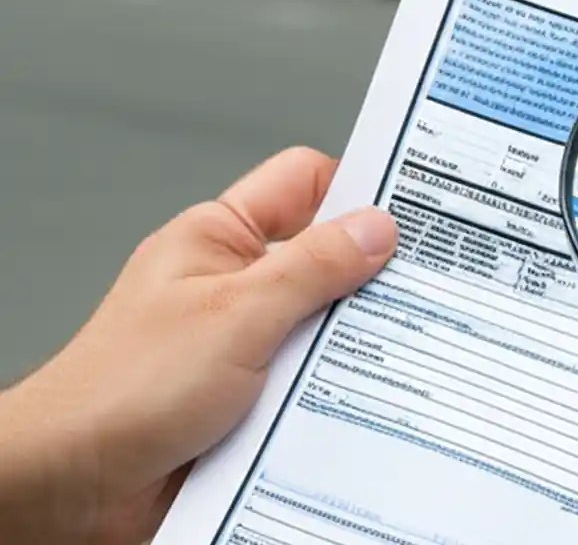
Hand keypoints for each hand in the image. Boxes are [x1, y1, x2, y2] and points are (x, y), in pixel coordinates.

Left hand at [0, 148, 397, 544]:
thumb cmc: (123, 388)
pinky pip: (309, 377)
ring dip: (347, 344)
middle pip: (323, 256)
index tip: (412, 211)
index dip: (357, 189)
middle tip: (417, 289)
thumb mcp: (238, 313)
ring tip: (382, 354)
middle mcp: (230, 282)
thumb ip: (313, 267)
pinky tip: (355, 400)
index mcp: (219, 237)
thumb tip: (376, 229)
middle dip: (366, 278)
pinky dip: (332, 387)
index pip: (303, 183)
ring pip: (321, 323)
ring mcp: (240, 338)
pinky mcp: (248, 393)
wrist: (72, 482)